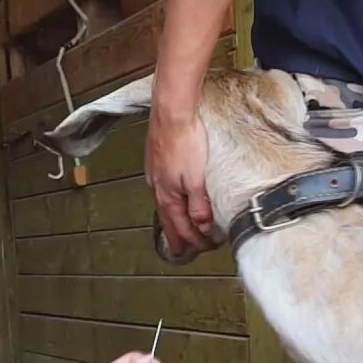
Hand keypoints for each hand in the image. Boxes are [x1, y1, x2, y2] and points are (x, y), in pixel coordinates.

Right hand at [146, 109, 213, 256]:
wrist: (172, 112)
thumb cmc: (186, 141)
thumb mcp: (197, 179)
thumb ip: (199, 205)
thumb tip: (201, 228)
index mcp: (169, 196)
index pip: (182, 229)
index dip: (195, 242)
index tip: (207, 248)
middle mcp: (158, 189)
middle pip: (169, 222)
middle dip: (180, 238)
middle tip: (187, 250)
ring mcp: (155, 176)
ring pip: (164, 207)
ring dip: (173, 223)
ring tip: (179, 231)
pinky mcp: (156, 162)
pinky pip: (162, 192)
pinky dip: (169, 204)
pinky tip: (172, 200)